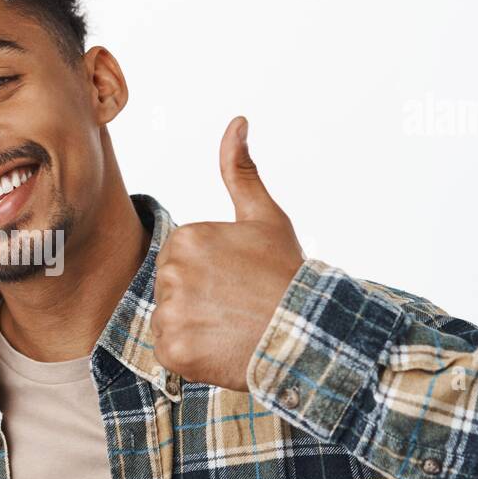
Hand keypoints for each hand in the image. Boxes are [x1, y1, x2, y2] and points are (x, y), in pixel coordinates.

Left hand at [151, 116, 305, 391]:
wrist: (308, 333)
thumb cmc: (287, 275)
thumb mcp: (265, 217)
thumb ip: (240, 171)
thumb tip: (237, 121)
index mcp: (187, 238)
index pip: (181, 263)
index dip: (210, 276)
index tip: (238, 282)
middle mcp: (172, 272)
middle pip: (171, 291)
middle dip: (198, 300)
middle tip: (236, 306)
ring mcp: (171, 312)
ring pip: (169, 321)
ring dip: (194, 329)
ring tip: (231, 328)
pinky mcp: (173, 349)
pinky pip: (169, 352)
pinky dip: (191, 356)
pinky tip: (220, 349)